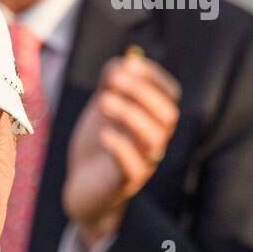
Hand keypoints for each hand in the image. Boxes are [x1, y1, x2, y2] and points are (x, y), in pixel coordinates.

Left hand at [63, 51, 180, 247]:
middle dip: (143, 93)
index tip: (128, 65)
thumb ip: (110, 83)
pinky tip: (103, 135)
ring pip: (154, 138)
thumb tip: (121, 62)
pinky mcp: (126, 184)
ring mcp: (144, 164)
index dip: (152, 77)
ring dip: (130, 115)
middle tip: (113, 82)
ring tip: (103, 101)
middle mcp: (155, 142)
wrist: (82, 189)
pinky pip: (134, 166)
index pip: (170, 94)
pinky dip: (120, 147)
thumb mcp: (102, 109)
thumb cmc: (97, 146)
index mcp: (154, 121)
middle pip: (167, 114)